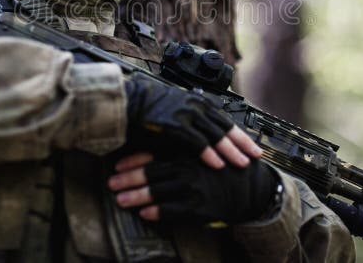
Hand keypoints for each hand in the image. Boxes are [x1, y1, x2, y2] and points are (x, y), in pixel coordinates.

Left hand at [107, 152, 279, 224]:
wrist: (251, 188)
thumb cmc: (224, 168)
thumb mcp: (204, 151)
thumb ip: (182, 149)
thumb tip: (156, 148)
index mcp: (187, 152)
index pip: (154, 154)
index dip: (133, 160)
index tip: (117, 166)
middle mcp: (188, 168)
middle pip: (151, 173)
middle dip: (128, 179)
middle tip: (111, 184)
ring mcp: (193, 188)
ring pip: (158, 192)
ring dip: (136, 196)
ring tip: (120, 200)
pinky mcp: (199, 207)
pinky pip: (173, 211)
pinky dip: (157, 212)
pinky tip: (145, 214)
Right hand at [124, 72, 260, 167]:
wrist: (130, 101)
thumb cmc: (150, 108)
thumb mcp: (177, 111)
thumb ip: (192, 121)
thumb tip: (206, 136)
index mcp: (198, 101)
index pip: (225, 119)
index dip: (240, 134)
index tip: (252, 146)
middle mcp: (196, 105)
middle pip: (225, 127)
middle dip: (242, 143)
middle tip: (256, 157)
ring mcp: (186, 114)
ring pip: (215, 135)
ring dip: (230, 151)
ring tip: (242, 164)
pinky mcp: (175, 124)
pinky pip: (197, 142)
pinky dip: (209, 154)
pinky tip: (218, 164)